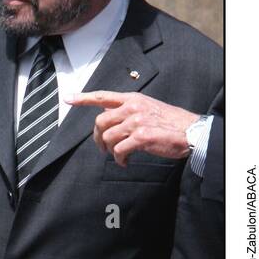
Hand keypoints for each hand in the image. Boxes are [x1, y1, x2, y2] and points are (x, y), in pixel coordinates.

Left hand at [68, 91, 198, 164]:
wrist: (190, 131)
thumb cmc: (169, 123)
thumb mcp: (147, 109)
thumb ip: (127, 111)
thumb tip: (109, 119)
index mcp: (133, 99)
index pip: (103, 97)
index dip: (84, 98)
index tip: (68, 99)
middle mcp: (133, 107)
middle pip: (100, 122)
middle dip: (97, 138)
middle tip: (103, 148)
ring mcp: (137, 121)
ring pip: (108, 137)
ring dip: (110, 151)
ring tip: (119, 156)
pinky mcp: (141, 136)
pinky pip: (119, 150)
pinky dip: (119, 159)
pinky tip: (126, 162)